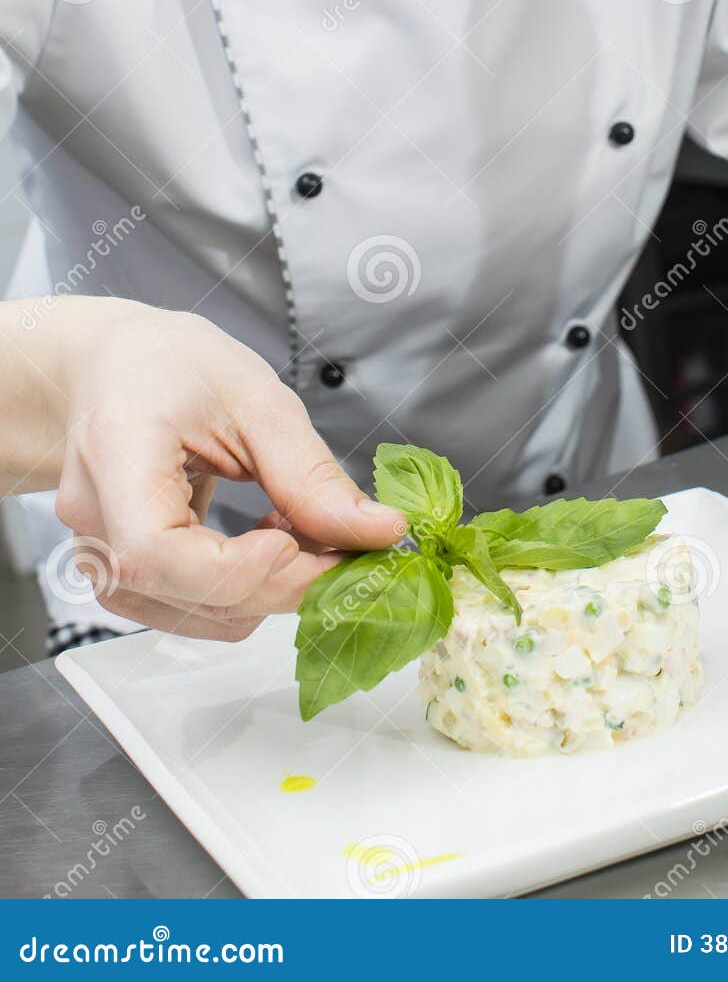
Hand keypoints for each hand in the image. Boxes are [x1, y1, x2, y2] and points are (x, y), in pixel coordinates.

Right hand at [54, 301, 407, 639]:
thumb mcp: (256, 397)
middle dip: (280, 581)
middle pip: (183, 591)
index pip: (156, 550)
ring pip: (189, 615)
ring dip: (264, 591)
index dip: (236, 568)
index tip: (300, 543)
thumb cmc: (173, 366)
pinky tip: (265, 543)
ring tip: (299, 530)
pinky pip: (184, 609)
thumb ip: (310, 474)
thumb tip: (380, 531)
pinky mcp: (118, 572)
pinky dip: (240, 592)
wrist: (114, 366)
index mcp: (117, 453)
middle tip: (344, 544)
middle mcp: (94, 515)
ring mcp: (96, 552)